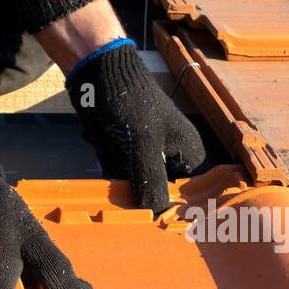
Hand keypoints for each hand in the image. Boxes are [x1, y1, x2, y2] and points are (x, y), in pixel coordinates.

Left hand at [66, 41, 205, 214]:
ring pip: (131, 182)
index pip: (184, 193)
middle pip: (154, 190)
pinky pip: (116, 170)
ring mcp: (147, 152)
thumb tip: (157, 216)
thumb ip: (151, 182)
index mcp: (189, 152)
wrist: (99, 72)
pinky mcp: (125, 149)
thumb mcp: (144, 145)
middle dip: (132, 179)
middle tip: (124, 156)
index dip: (166, 201)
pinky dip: (106, 158)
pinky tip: (103, 138)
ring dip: (115, 167)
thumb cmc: (131, 103)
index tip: (149, 206)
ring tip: (112, 140)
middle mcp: (171, 154)